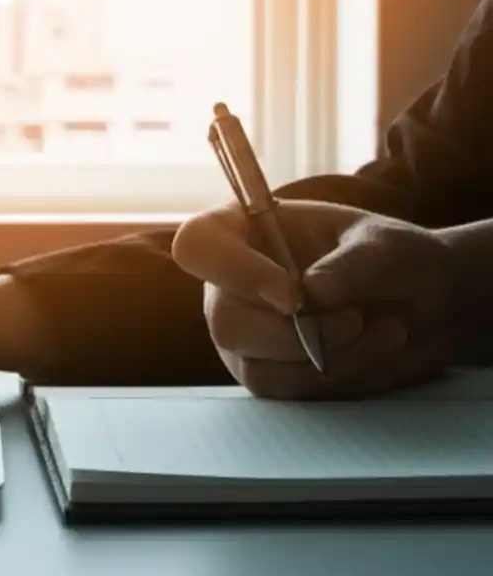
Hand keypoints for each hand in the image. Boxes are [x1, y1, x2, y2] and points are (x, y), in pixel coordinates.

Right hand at [172, 200, 457, 398]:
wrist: (424, 302)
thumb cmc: (393, 259)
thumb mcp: (387, 245)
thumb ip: (353, 263)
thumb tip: (311, 293)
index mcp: (240, 231)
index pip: (197, 246)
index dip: (236, 272)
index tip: (294, 295)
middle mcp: (227, 286)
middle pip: (227, 322)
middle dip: (298, 334)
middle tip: (355, 321)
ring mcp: (241, 334)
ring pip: (257, 367)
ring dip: (329, 361)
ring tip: (388, 333)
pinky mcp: (265, 371)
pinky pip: (286, 391)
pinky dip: (337, 379)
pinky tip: (373, 353)